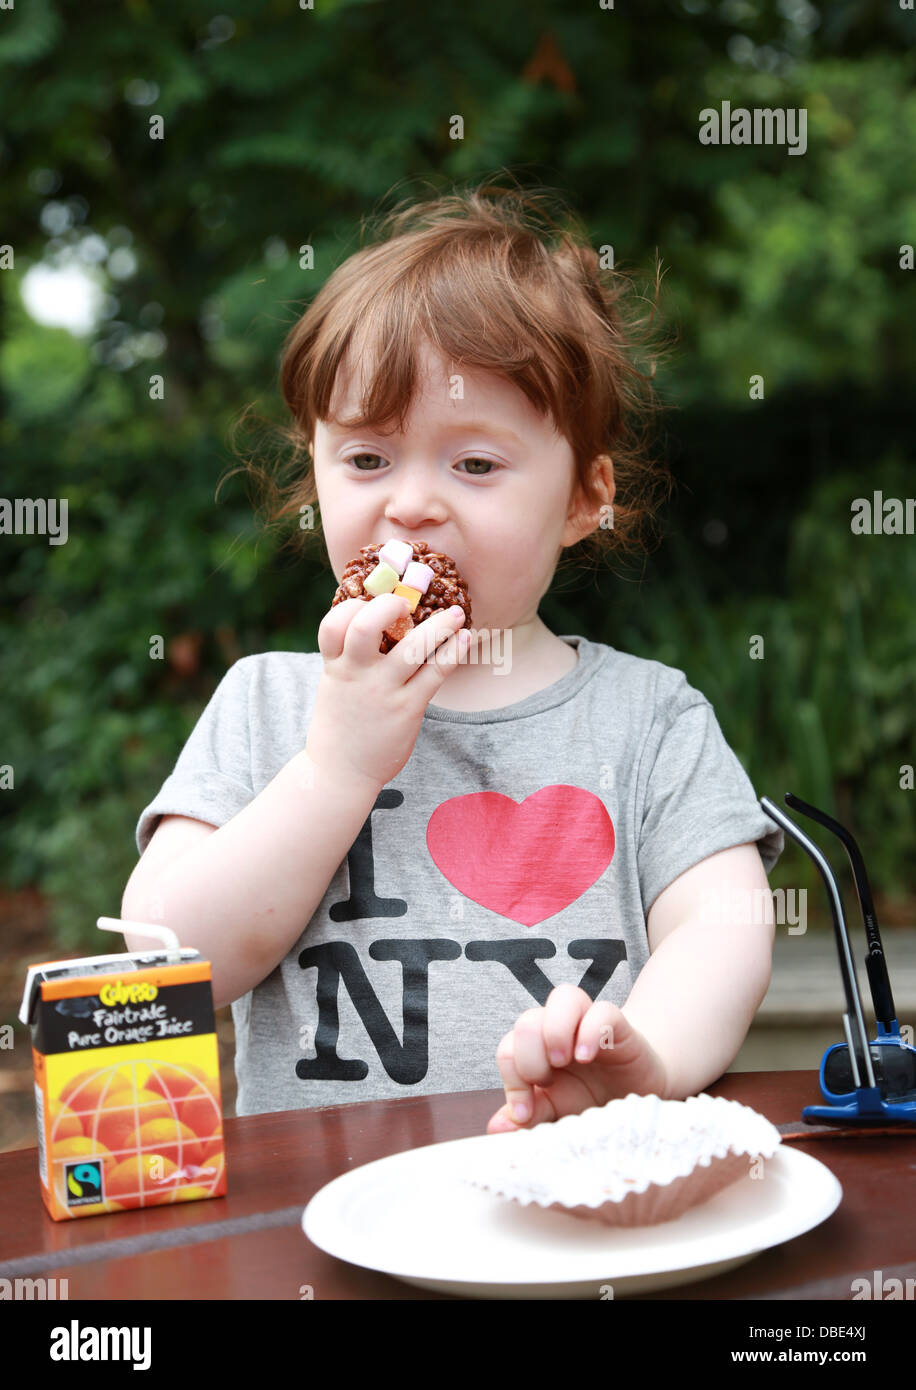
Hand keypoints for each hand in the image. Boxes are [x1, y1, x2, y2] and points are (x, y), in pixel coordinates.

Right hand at [306, 592, 469, 788]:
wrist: (340, 774)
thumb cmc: (341, 726)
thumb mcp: (335, 686)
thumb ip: (349, 659)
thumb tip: (374, 626)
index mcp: (334, 666)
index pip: (332, 624)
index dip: (350, 606)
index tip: (370, 601)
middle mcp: (357, 674)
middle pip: (364, 626)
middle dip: (387, 606)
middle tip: (407, 604)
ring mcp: (382, 691)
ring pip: (412, 648)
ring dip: (439, 625)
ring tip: (457, 614)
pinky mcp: (407, 709)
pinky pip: (435, 674)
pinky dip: (453, 653)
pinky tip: (464, 640)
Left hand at [486, 983, 670, 1133]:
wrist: (637, 1096)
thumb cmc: (591, 1099)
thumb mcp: (557, 1112)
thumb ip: (529, 1117)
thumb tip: (495, 1128)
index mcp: (536, 1049)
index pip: (507, 1049)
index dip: (511, 1079)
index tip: (526, 1113)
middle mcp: (558, 1029)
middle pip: (527, 1021)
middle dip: (530, 1057)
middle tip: (548, 1081)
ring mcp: (588, 1023)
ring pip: (563, 997)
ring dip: (555, 1031)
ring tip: (561, 1062)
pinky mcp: (619, 1025)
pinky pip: (602, 1010)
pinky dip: (590, 1031)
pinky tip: (587, 1057)